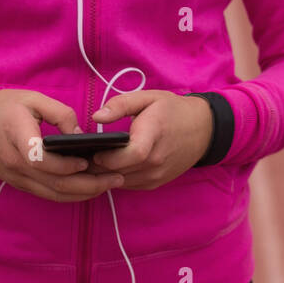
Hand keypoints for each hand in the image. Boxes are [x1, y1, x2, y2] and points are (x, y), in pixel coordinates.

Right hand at [0, 89, 127, 201]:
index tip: (87, 161)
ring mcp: (15, 177)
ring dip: (82, 193)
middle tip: (116, 178)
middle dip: (88, 185)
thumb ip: (59, 113)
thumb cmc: (1, 107)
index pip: (40, 160)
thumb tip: (81, 134)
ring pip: (52, 193)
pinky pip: (46, 193)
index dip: (65, 165)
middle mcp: (15, 163)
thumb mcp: (31, 98)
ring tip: (109, 185)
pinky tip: (89, 188)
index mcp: (17, 136)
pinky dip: (68, 194)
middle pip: (53, 183)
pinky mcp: (17, 183)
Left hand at [85, 90, 213, 189]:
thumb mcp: (148, 98)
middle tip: (81, 158)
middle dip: (98, 168)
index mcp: (154, 135)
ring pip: (122, 181)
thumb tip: (96, 116)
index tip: (95, 151)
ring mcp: (157, 174)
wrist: (202, 129)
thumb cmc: (172, 111)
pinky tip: (110, 167)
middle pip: (121, 171)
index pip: (131, 155)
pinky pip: (129, 184)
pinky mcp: (156, 182)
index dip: (109, 157)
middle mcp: (157, 160)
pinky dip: (117, 177)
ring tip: (92, 162)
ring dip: (105, 175)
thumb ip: (120, 105)